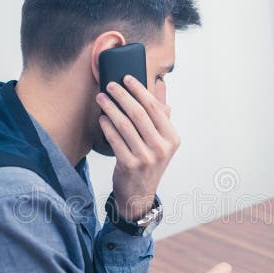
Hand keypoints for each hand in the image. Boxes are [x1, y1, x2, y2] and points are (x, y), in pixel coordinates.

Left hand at [96, 75, 178, 220]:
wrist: (139, 194)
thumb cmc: (149, 162)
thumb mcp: (161, 141)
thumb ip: (161, 115)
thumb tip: (160, 86)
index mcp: (172, 138)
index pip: (155, 108)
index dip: (139, 90)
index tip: (126, 78)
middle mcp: (161, 148)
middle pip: (139, 113)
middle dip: (122, 96)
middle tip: (110, 86)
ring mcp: (146, 157)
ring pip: (124, 125)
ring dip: (110, 108)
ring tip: (101, 98)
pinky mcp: (130, 165)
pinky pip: (115, 139)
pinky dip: (107, 126)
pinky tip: (102, 118)